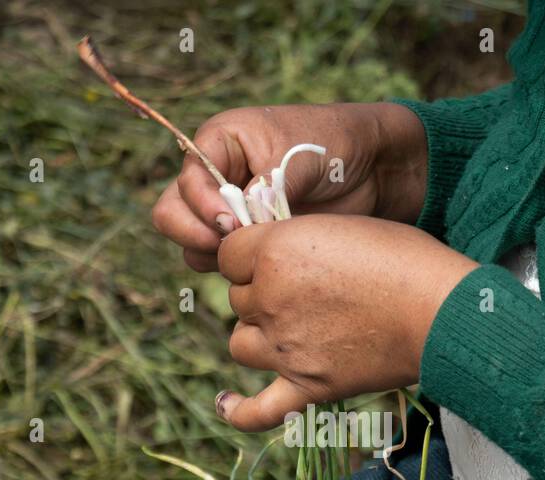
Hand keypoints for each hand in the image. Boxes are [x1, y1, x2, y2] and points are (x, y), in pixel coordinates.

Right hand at [151, 102, 427, 271]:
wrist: (372, 170)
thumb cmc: (334, 146)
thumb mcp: (297, 156)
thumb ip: (264, 187)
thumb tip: (235, 221)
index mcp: (220, 144)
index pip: (187, 179)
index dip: (203, 205)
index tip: (231, 222)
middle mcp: (214, 179)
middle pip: (172, 214)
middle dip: (195, 234)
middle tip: (229, 247)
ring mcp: (228, 214)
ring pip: (193, 245)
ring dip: (214, 256)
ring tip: (251, 257)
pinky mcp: (247, 244)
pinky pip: (221, 264)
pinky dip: (235, 270)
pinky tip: (264, 268)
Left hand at [214, 214, 476, 430]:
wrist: (440, 310)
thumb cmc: (406, 259)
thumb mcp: (346, 225)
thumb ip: (300, 238)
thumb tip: (281, 254)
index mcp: (276, 251)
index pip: (229, 254)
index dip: (251, 254)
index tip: (280, 257)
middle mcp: (271, 299)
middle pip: (238, 298)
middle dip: (263, 292)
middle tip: (310, 291)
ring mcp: (285, 348)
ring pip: (240, 343)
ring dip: (257, 335)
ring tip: (287, 330)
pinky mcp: (307, 386)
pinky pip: (257, 409)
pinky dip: (238, 411)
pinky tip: (225, 404)